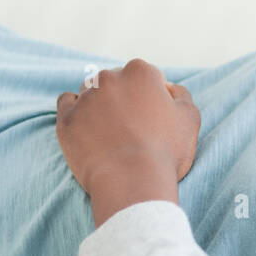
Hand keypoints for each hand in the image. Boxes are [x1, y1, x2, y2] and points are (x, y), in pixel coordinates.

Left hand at [56, 58, 200, 225]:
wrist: (132, 182)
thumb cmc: (165, 152)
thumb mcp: (189, 118)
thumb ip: (181, 95)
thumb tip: (168, 88)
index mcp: (140, 72)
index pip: (146, 76)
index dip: (151, 98)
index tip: (153, 118)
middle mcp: (110, 78)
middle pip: (117, 81)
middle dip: (123, 98)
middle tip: (131, 127)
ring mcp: (86, 97)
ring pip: (91, 91)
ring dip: (99, 103)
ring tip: (109, 131)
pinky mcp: (66, 118)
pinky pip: (67, 103)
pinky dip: (75, 110)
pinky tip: (86, 125)